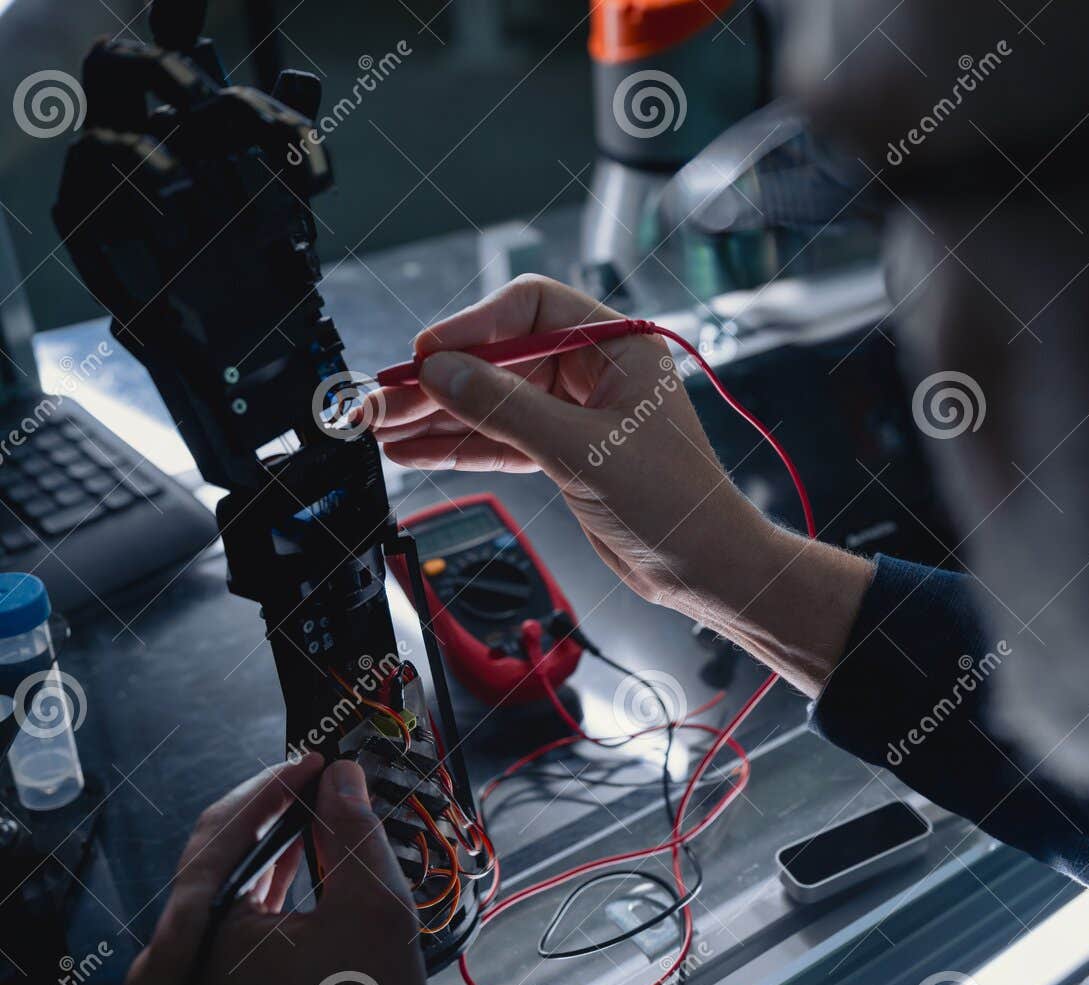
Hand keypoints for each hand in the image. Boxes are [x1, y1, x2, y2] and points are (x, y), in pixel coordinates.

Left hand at [125, 755, 426, 984]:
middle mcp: (163, 967)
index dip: (274, 788)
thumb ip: (353, 834)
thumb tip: (340, 778)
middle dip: (270, 815)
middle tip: (320, 781)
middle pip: (213, 861)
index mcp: (187, 943)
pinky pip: (224, 925)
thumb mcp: (373, 913)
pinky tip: (300, 862)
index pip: (221, 836)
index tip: (318, 760)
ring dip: (270, 849)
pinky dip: (263, 891)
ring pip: (220, 890)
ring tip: (319, 814)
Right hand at [367, 275, 771, 613]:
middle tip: (383, 398)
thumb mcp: (582, 450)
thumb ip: (506, 408)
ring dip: (438, 416)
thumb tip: (441, 373)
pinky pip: (501, 438)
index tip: (428, 354)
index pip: (530, 308)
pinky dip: (459, 445)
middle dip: (441, 380)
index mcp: (618, 345)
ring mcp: (579, 412)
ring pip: (494, 401)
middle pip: (501, 357)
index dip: (474, 326)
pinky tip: (413, 449)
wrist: (704, 568)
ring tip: (381, 425)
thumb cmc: (675, 503)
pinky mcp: (566, 453)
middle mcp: (597, 370)